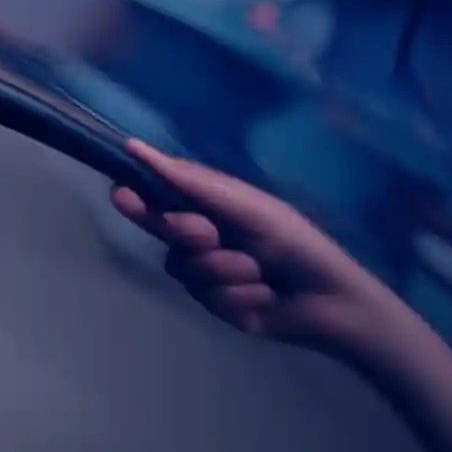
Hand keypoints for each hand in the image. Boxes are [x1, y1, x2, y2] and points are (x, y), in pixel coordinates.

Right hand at [112, 140, 395, 356]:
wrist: (331, 302)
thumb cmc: (295, 242)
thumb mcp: (245, 206)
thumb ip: (192, 182)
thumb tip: (136, 148)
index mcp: (211, 202)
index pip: (161, 191)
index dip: (137, 192)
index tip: (120, 193)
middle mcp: (202, 233)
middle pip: (163, 229)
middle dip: (186, 231)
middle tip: (210, 236)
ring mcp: (205, 270)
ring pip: (183, 266)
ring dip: (224, 269)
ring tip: (260, 273)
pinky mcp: (214, 303)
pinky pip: (204, 295)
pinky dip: (236, 295)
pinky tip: (264, 296)